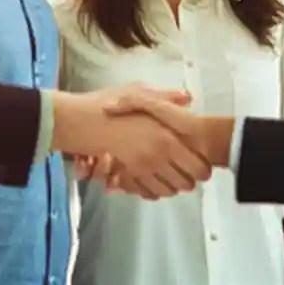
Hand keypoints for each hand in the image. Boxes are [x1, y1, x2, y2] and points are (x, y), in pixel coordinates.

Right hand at [51, 84, 210, 198]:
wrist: (81, 120)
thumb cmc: (108, 103)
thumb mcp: (138, 93)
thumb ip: (165, 97)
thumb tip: (187, 97)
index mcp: (166, 135)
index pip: (196, 164)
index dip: (203, 170)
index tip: (202, 167)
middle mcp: (157, 154)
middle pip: (186, 182)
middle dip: (190, 181)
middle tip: (189, 175)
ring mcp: (142, 167)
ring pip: (168, 190)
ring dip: (173, 188)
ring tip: (173, 180)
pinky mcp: (128, 174)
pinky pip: (149, 192)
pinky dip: (154, 191)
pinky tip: (154, 182)